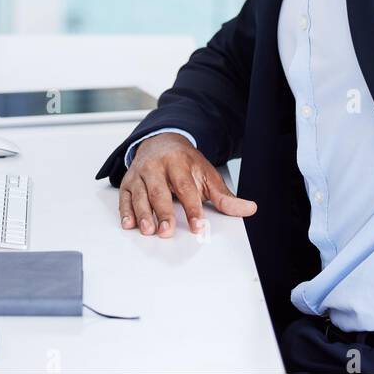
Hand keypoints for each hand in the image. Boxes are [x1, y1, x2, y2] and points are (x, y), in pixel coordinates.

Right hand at [119, 132, 256, 236]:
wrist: (161, 141)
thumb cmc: (185, 162)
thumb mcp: (207, 175)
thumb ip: (224, 196)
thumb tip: (248, 209)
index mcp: (179, 162)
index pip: (186, 187)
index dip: (192, 208)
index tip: (198, 226)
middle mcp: (157, 166)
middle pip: (159, 191)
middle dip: (163, 212)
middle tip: (167, 232)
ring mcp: (140, 173)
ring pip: (140, 195)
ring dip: (143, 214)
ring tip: (148, 230)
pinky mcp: (127, 182)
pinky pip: (124, 197)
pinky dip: (126, 211)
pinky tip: (129, 224)